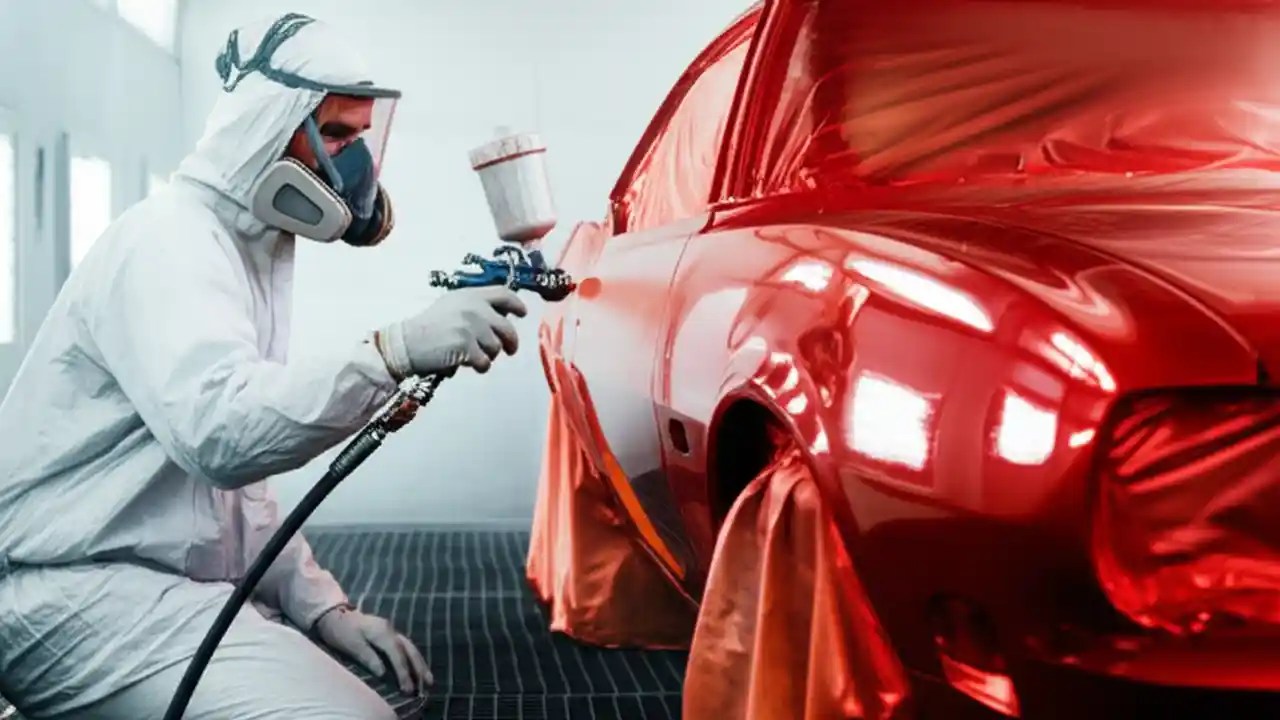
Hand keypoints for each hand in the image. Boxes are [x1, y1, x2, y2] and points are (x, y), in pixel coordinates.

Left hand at [314, 605, 432, 695]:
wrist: (334, 613)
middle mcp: (390, 630)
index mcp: (383, 633)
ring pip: (410, 647)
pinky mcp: (387, 632)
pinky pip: (405, 645)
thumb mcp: (351, 645)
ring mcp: (390, 630)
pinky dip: (413, 656)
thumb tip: (382, 673)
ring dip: (419, 662)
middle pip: (409, 650)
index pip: (397, 655)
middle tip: (427, 683)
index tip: (408, 688)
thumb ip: (368, 657)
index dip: (404, 673)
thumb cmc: (341, 630)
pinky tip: (416, 663)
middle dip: (418, 667)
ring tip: (428, 677)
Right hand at [376, 286, 527, 378]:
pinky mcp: (466, 346)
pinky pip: (485, 362)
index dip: (516, 304)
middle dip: (511, 341)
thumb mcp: (452, 306)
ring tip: (474, 356)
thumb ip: (475, 307)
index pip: (503, 294)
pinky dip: (480, 367)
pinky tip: (468, 365)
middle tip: (510, 350)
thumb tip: (502, 317)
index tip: (522, 313)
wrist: (406, 343)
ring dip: (489, 356)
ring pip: (496, 348)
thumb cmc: (428, 327)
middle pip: (506, 327)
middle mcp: (473, 308)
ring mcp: (470, 327)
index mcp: (470, 295)